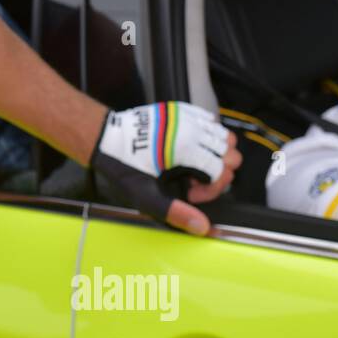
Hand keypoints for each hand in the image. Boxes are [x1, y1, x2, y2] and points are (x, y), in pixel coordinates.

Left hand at [89, 102, 241, 235]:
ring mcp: (187, 118)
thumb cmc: (124, 166)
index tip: (191, 193)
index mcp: (185, 150)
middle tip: (193, 180)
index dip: (210, 189)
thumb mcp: (146, 196)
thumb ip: (176, 212)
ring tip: (193, 164)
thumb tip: (202, 227)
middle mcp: (191, 130)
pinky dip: (207, 136)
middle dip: (218, 172)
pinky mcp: (181, 111)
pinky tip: (188, 148)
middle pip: (232, 154)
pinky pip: (210, 121)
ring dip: (216, 154)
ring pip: (225, 137)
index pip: (223, 172)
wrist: (105, 139)